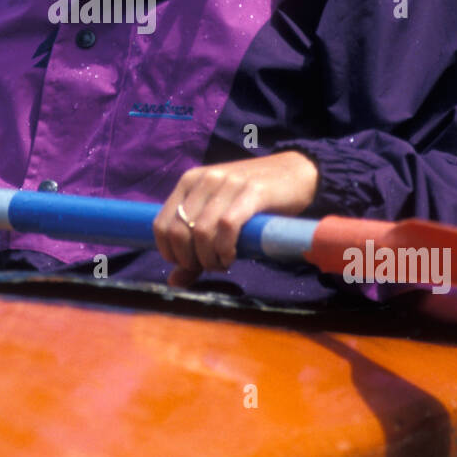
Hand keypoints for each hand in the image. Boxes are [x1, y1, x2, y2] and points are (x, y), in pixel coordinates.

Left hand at [154, 151, 319, 287]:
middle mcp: (205, 179)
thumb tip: (174, 282)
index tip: (187, 265)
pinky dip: (225, 249)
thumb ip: (194, 246)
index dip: (169, 253)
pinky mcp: (252, 192)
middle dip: (190, 259)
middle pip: (178, 232)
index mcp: (189, 181)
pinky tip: (232, 256)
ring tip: (222, 263)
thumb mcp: (218, 215)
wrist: (296, 174)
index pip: (160, 224)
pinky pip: (227, 227)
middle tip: (209, 266)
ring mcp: (227, 183)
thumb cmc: (252, 200)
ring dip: (209, 258)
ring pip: (201, 232)